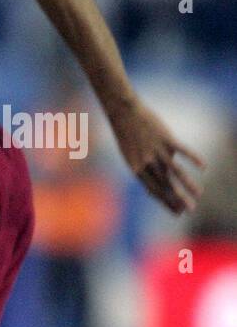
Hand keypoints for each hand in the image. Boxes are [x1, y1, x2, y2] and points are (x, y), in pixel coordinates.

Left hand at [109, 98, 204, 213]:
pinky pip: (182, 150)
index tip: (177, 213)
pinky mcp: (165, 138)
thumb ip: (148, 168)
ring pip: (174, 171)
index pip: (154, 190)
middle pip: (165, 184)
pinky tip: (204, 167)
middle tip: (189, 210)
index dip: (166, 202)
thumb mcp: (133, 155)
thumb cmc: (128, 135)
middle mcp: (146, 163)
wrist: (123, 114)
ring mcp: (156, 150)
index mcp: (136, 169)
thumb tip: (162, 179)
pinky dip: (193, 158)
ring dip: (187, 184)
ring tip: (198, 194)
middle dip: (177, 199)